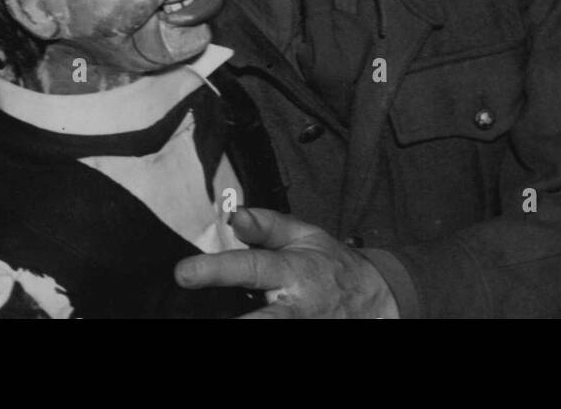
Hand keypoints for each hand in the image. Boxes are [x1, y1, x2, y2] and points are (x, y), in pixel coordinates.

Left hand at [174, 208, 398, 318]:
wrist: (377, 300)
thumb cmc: (332, 265)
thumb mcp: (305, 235)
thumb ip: (268, 226)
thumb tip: (235, 216)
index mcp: (294, 270)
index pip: (252, 266)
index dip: (217, 269)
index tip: (183, 272)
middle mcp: (297, 307)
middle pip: (263, 320)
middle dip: (235, 326)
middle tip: (188, 323)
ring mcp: (304, 329)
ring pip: (271, 332)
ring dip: (244, 329)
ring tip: (205, 330)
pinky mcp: (307, 340)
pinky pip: (278, 343)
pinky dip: (257, 334)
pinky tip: (232, 325)